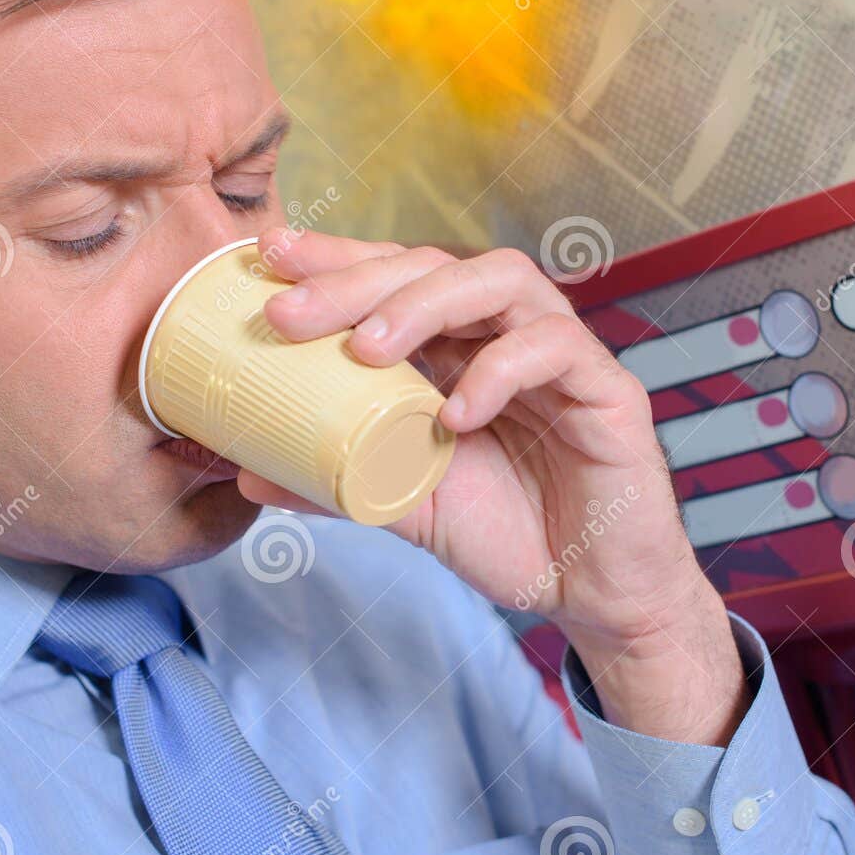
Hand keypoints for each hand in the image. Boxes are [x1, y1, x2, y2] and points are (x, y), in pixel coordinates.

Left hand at [244, 229, 747, 744]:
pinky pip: (556, 349)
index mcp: (455, 347)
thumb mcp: (404, 505)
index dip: (335, 259)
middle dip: (358, 280)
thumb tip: (247, 475)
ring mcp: (560, 355)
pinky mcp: (608, 390)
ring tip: (369, 350)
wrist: (591, 594)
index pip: (395, 277)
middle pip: (435, 265)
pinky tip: (456, 414)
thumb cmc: (509, 534)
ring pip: (501, 280)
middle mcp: (505, 334)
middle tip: (294, 313)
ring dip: (426, 304)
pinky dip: (499, 371)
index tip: (269, 259)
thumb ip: (336, 482)